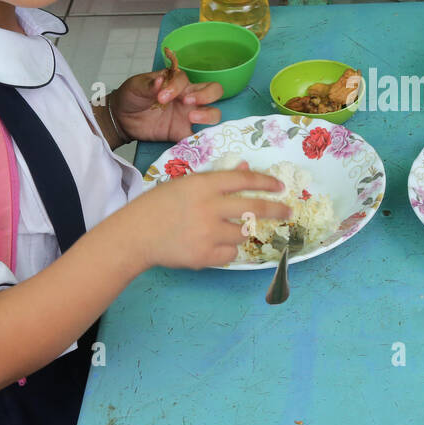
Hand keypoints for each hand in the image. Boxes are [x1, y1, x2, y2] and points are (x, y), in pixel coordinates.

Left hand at [110, 68, 222, 143]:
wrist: (122, 118)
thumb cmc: (132, 96)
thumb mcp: (136, 86)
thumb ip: (149, 85)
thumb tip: (160, 81)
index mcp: (177, 82)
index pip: (186, 80)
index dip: (176, 87)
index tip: (161, 97)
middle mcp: (188, 97)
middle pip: (213, 91)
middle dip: (206, 95)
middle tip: (187, 102)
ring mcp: (188, 115)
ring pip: (213, 113)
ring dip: (208, 114)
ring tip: (192, 117)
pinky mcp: (183, 132)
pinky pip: (199, 136)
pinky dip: (202, 138)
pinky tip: (196, 139)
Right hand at [131, 162, 290, 269]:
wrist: (136, 235)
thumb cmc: (160, 205)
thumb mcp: (186, 184)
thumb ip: (217, 179)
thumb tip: (246, 169)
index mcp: (203, 185)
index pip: (244, 180)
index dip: (266, 182)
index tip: (280, 186)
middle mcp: (209, 207)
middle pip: (254, 208)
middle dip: (276, 209)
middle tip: (287, 211)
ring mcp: (208, 233)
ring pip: (243, 233)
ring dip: (242, 231)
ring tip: (223, 229)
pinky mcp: (205, 255)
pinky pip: (231, 252)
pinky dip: (227, 248)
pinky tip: (210, 244)